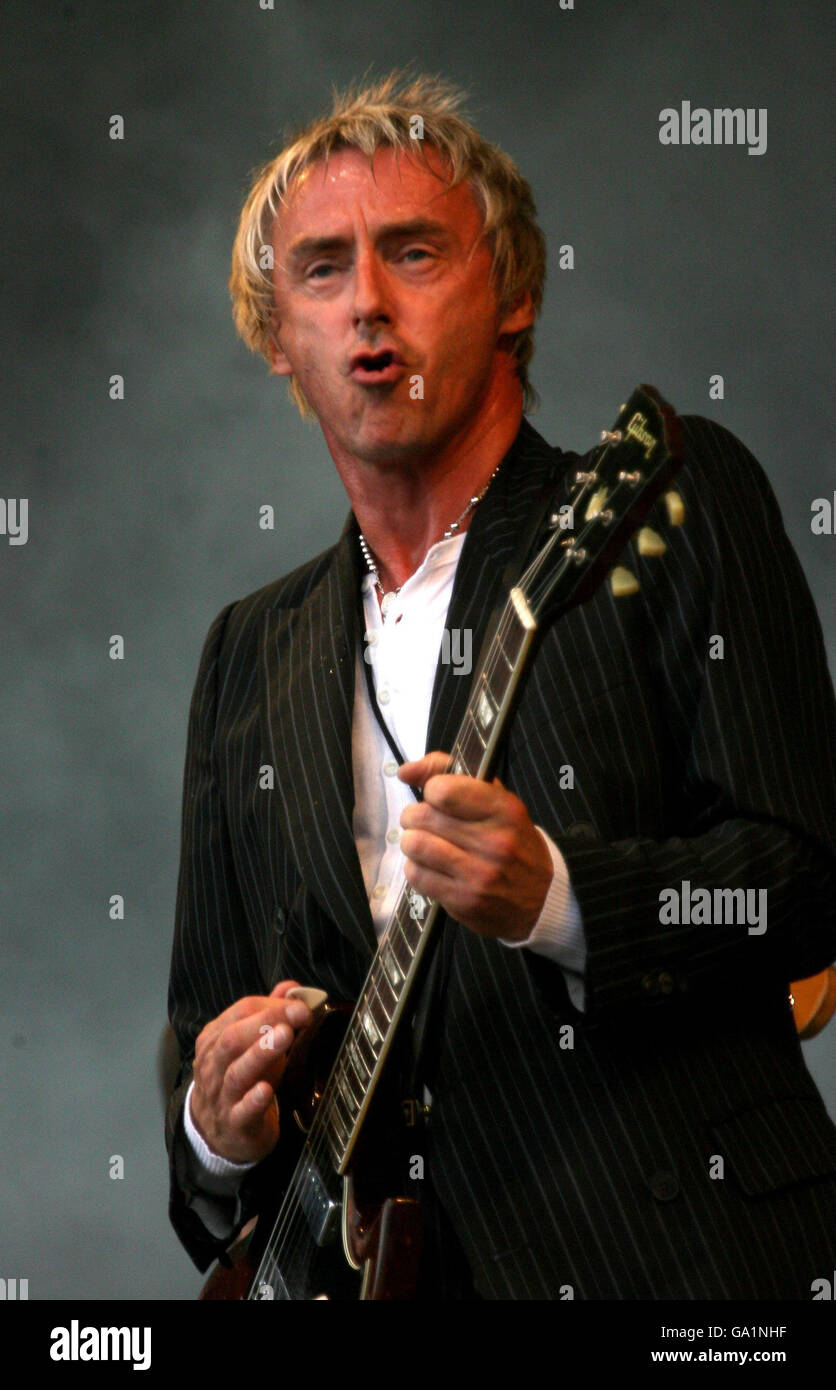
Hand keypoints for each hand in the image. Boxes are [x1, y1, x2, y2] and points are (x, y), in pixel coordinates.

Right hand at [190, 980, 312, 1163]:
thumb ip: (269, 1013)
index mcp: (215, 1039)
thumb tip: (291, 987)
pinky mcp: (235, 1124)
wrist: (219, 1132)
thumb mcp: (251, 1044)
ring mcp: (222, 1096)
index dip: (272, 1005)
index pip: (240, 1012)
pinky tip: (266, 1089)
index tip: (302, 1005)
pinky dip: (253, 1100)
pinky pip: (241, 1112)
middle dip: (266, 1022)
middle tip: (299, 1014)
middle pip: (232, 1039)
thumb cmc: (241, 1079)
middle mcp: (213, 1066)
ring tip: (285, 1037)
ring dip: (261, 1053)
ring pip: (235, 1073)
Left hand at [398, 751, 553, 941]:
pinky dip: (417, 868)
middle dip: (416, 816)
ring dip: (413, 842)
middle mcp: (495, 842)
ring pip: (414, 845)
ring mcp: (479, 874)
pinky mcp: (463, 900)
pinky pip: (416, 875)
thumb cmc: (512, 841)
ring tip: (425, 843)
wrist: (540, 897)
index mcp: (505, 810)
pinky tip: (432, 867)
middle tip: (426, 822)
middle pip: (422, 816)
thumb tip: (406, 771)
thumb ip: (450, 773)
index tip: (439, 798)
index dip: (432, 791)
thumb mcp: (495, 798)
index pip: (442, 790)